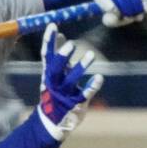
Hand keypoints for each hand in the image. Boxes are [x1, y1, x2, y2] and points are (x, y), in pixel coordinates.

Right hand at [35, 22, 102, 142]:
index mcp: (48, 74)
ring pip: (71, 80)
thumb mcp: (53, 74)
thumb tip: (58, 34)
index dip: (48, 40)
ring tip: (91, 54)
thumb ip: (57, 55)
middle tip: (71, 44)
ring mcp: (65, 95)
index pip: (46, 55)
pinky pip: (84, 95)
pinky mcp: (76, 104)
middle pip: (56, 69)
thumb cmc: (55, 93)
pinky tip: (99, 78)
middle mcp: (54, 84)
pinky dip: (92, 86)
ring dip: (81, 67)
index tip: (52, 25)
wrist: (52, 122)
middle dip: (63, 57)